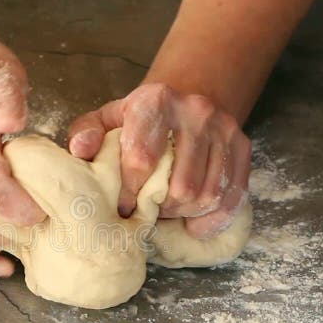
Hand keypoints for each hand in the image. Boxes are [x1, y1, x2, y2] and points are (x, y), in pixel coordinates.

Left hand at [67, 83, 251, 238]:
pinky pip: (233, 196)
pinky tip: (196, 224)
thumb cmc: (138, 119)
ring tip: (166, 209)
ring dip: (183, 212)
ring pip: (206, 194)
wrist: (186, 98)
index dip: (128, 192)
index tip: (121, 207)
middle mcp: (195, 111)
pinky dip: (213, 218)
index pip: (141, 159)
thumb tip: (80, 150)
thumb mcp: (106, 119)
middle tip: (146, 209)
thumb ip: (86, 133)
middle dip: (158, 207)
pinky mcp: (242, 146)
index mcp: (155, 100)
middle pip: (178, 185)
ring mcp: (223, 129)